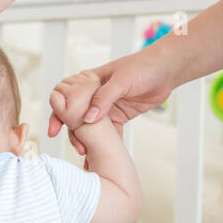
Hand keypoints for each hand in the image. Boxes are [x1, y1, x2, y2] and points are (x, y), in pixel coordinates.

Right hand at [47, 46, 176, 154]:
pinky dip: (104, 145)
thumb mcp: (121, 81)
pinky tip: (101, 156)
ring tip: (88, 155)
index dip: (59, 113)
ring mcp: (106, 107)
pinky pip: (108, 134)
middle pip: (76, 117)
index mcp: (89, 81)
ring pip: (90, 128)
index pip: (67, 98)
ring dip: (88, 141)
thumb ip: (103, 99)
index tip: (55, 129)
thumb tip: (88, 119)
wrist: (166, 70)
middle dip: (73, 133)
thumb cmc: (143, 66)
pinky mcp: (118, 117)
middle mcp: (95, 95)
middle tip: (78, 148)